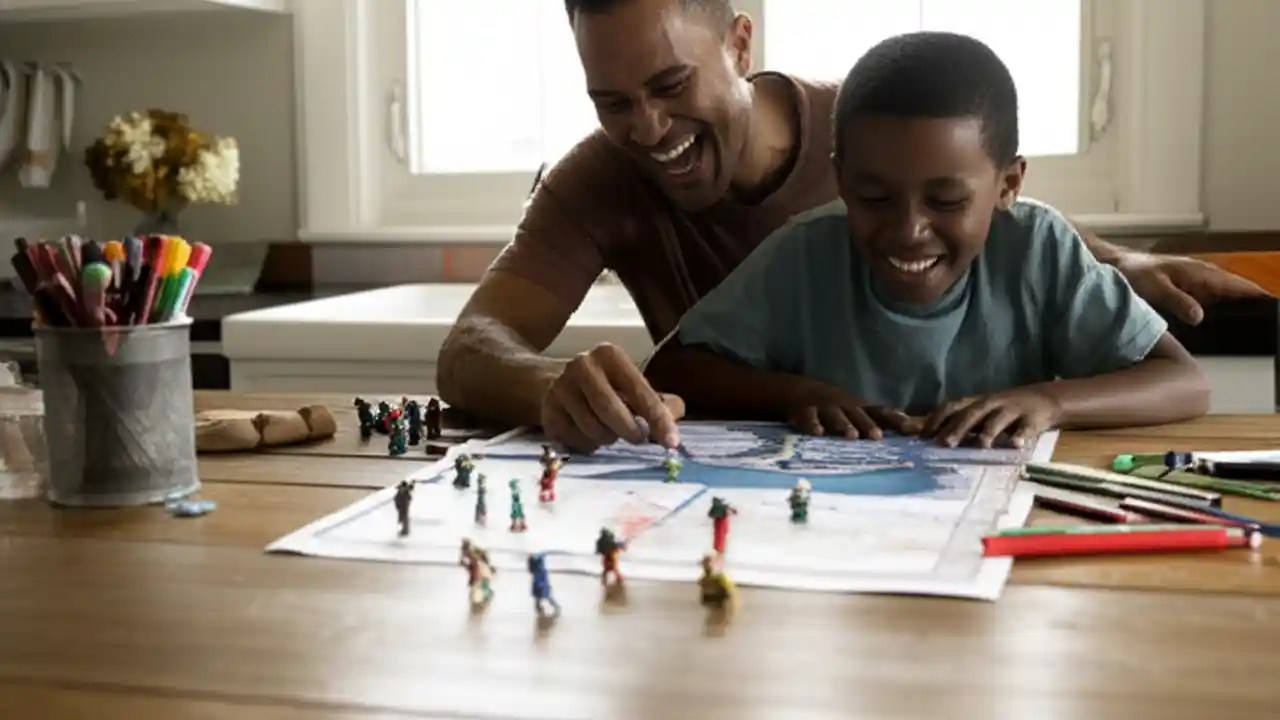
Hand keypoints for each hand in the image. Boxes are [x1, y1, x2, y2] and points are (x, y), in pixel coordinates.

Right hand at [541, 343, 684, 453]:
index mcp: (610, 355)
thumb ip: (659, 402)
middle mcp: (582, 365)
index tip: (671, 442)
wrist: (556, 384)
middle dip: (630, 431)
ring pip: (593, 428)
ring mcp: (561, 388)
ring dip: (607, 439)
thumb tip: (676, 417)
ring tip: (608, 432)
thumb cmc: (606, 387)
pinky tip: (587, 434)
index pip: (639, 390)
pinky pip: (575, 440)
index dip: (658, 419)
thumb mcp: (633, 387)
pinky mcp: (548, 411)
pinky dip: (588, 445)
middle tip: (638, 438)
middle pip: (611, 410)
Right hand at [786, 388, 920, 439]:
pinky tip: (818, 432)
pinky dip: (813, 424)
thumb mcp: (858, 409)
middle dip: (868, 425)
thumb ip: (882, 419)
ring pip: (835, 416)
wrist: (798, 390)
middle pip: (858, 415)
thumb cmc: (835, 405)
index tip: (911, 430)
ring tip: (851, 435)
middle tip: (877, 436)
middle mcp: (844, 406)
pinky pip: (809, 418)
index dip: (896, 420)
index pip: (881, 413)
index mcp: (859, 407)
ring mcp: (824, 408)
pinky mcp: (805, 411)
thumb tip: (915, 427)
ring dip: (844, 424)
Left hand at [921, 389, 1061, 448]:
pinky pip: (1026, 428)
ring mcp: (1011, 410)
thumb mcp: (976, 413)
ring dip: (988, 432)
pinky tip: (1016, 446)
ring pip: (997, 419)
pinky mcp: (1033, 419)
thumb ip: (950, 423)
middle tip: (944, 444)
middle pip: (971, 414)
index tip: (922, 435)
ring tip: (981, 445)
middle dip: (957, 428)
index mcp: (974, 403)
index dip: (936, 419)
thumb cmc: (1000, 410)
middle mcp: (990, 404)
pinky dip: (1021, 437)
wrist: (1044, 399)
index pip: (951, 407)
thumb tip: (910, 430)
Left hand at [1115, 252, 1270, 324]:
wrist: (1118, 266)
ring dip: (1237, 314)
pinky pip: (1213, 305)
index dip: (1259, 299)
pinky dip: (1221, 314)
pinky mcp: (1190, 294)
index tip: (1271, 310)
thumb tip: (1199, 316)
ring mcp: (1200, 286)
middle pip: (1239, 296)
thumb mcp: (1155, 287)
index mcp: (1204, 274)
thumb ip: (1177, 300)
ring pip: (1228, 301)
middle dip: (1251, 310)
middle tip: (1260, 331)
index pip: (1241, 287)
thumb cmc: (1135, 273)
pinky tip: (1223, 331)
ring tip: (1248, 335)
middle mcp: (1207, 279)